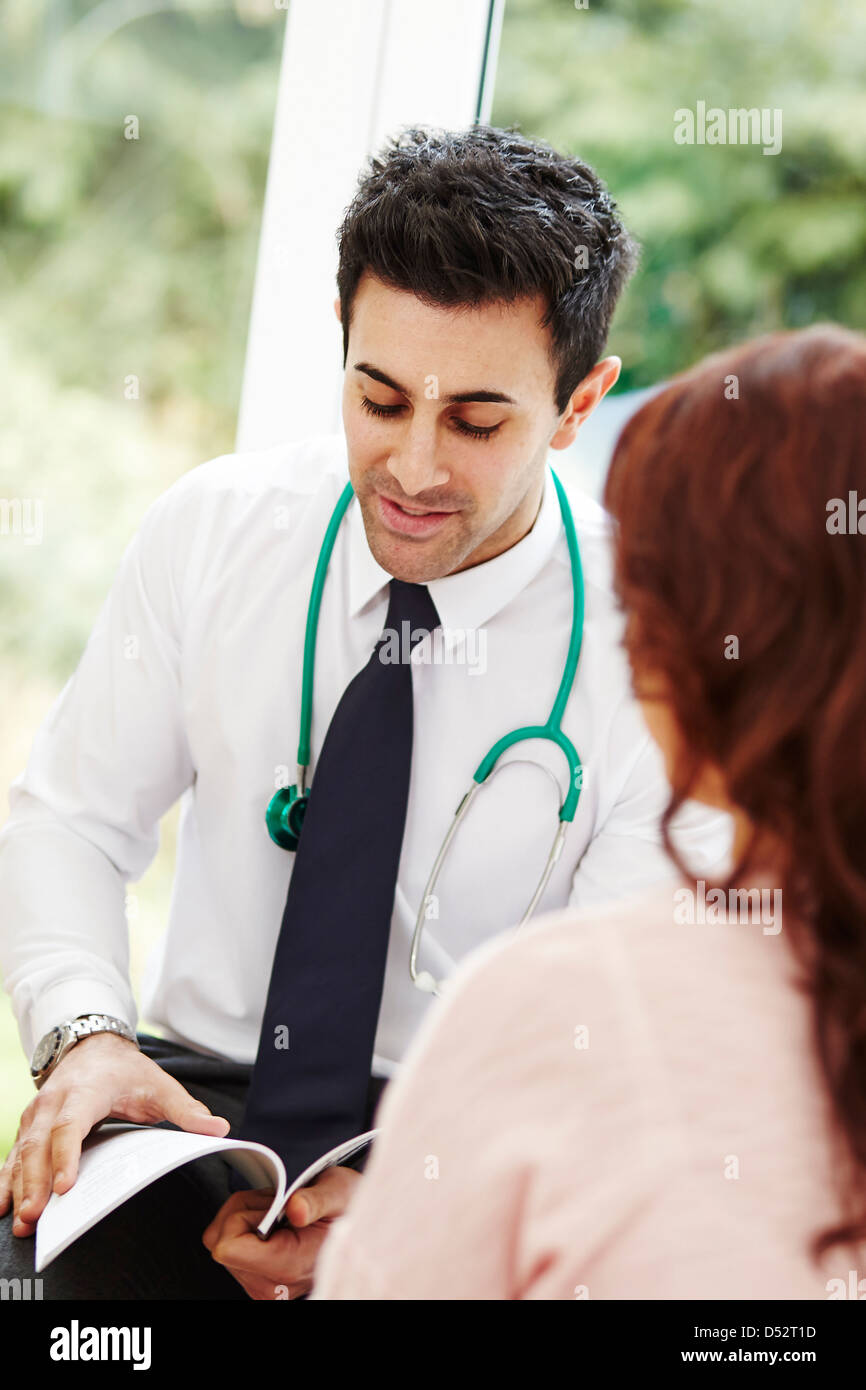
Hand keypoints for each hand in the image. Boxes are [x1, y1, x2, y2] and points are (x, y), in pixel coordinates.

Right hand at [0, 1032, 229, 1235]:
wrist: (92, 1045)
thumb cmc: (127, 1070)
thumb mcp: (160, 1084)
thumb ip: (186, 1108)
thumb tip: (218, 1128)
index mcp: (86, 1091)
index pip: (72, 1125)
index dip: (66, 1155)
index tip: (66, 1186)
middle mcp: (54, 1103)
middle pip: (40, 1145)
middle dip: (35, 1182)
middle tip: (35, 1217)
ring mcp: (37, 1115)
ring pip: (22, 1152)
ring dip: (17, 1187)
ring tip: (21, 1221)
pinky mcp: (28, 1127)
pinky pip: (12, 1156)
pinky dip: (5, 1181)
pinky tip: (1, 1208)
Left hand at [202, 1165, 360, 1299]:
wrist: (355, 1224)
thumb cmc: (346, 1207)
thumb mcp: (338, 1192)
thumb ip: (315, 1201)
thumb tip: (295, 1209)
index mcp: (287, 1268)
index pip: (227, 1247)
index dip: (244, 1216)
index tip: (275, 1208)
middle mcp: (268, 1286)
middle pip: (220, 1241)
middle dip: (245, 1212)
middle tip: (282, 1208)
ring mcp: (260, 1286)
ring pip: (220, 1241)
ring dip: (246, 1217)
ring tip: (281, 1215)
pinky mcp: (255, 1281)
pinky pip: (227, 1247)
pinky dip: (245, 1227)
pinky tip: (273, 1225)